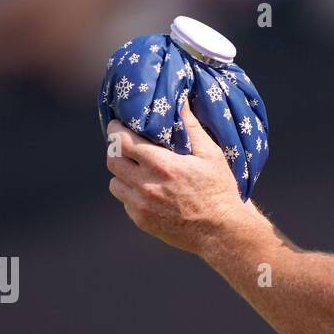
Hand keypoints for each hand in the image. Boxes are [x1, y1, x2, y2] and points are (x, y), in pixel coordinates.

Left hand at [106, 99, 244, 253]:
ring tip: (137, 170)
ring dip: (122, 174)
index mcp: (162, 165)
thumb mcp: (211, 155)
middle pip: (112, 161)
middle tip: (126, 146)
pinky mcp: (141, 220)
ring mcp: (141, 205)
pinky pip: (125, 202)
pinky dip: (132, 194)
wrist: (221, 230)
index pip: (123, 142)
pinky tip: (149, 190)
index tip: (116, 125)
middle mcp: (146, 185)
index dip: (116, 130)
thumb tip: (181, 103)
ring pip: (114, 183)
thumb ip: (192, 128)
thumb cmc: (218, 189)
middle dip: (116, 150)